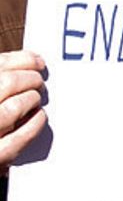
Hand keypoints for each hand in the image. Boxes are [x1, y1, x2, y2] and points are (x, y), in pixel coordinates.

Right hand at [0, 50, 46, 174]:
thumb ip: (2, 84)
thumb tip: (31, 62)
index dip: (20, 60)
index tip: (37, 61)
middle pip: (5, 83)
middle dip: (29, 79)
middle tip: (39, 81)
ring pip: (12, 109)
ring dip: (31, 99)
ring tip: (36, 98)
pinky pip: (17, 140)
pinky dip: (33, 125)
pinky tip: (40, 118)